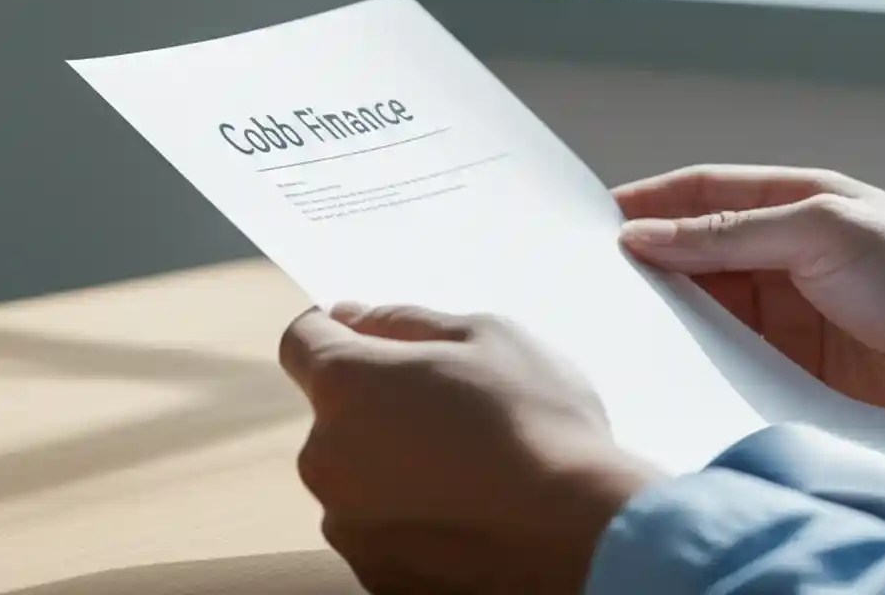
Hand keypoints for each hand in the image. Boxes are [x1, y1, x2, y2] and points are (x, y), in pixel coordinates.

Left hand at [279, 305, 658, 593]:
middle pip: (337, 413)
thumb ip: (406, 321)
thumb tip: (355, 316)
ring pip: (361, 474)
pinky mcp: (375, 573)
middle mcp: (324, 457)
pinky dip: (417, 516)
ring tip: (478, 466)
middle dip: (382, 402)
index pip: (303, 340)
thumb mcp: (487, 336)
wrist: (581, 536)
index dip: (337, 329)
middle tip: (459, 406)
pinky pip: (386, 526)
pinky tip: (476, 509)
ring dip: (399, 463)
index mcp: (346, 385)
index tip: (377, 336)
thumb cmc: (538, 423)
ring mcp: (347, 524)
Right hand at [616, 165, 884, 454]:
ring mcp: (783, 311)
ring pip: (705, 305)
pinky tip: (662, 360)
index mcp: (794, 201)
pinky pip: (726, 354)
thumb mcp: (819, 231)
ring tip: (614, 319)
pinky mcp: (787, 365)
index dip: (650, 201)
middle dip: (648, 260)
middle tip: (592, 277)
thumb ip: (729, 234)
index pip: (704, 192)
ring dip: (666, 311)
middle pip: (695, 250)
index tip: (595, 220)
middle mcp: (781, 252)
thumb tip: (644, 236)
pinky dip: (694, 355)